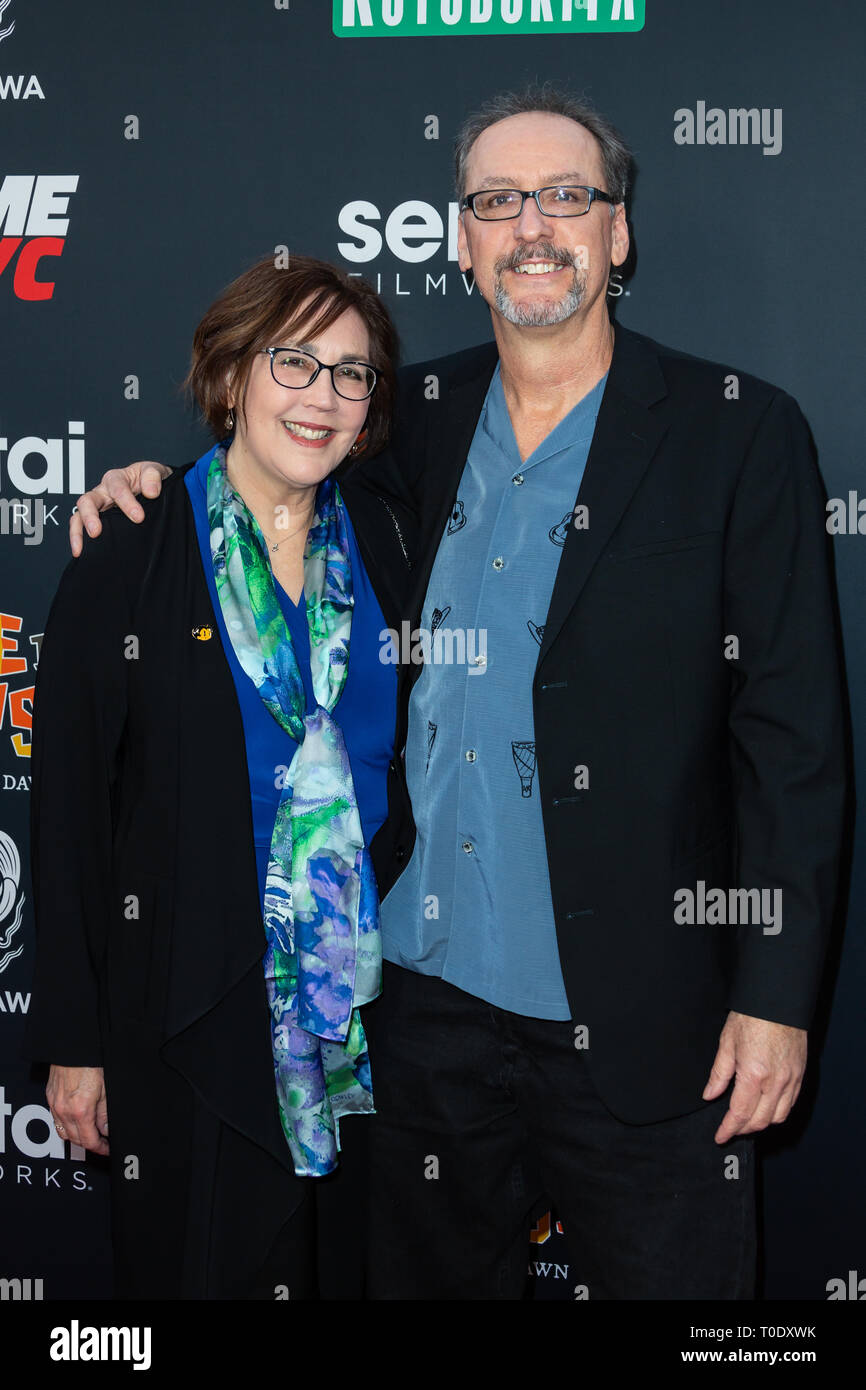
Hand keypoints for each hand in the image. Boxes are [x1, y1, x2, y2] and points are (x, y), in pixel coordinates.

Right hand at [46, 1064, 108, 1155]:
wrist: (72, 1047)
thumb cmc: (90, 1063)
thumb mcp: (106, 1089)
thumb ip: (105, 1113)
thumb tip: (106, 1130)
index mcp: (81, 1110)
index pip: (89, 1140)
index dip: (100, 1148)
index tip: (107, 1148)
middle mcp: (65, 1111)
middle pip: (76, 1140)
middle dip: (89, 1144)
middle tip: (102, 1142)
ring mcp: (55, 1105)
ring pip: (63, 1133)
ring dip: (77, 1138)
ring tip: (89, 1134)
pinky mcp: (50, 1098)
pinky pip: (56, 1121)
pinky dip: (66, 1126)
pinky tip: (75, 1122)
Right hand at [69, 461, 170, 555]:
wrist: (151, 490)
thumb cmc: (149, 480)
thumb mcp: (155, 471)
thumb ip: (153, 476)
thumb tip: (151, 492)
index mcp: (116, 479)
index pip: (117, 488)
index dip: (126, 502)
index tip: (138, 517)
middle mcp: (102, 492)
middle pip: (88, 501)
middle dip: (90, 516)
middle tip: (96, 531)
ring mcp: (97, 507)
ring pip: (78, 516)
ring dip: (78, 531)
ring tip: (81, 547)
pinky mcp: (96, 521)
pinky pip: (81, 528)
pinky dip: (78, 539)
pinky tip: (79, 552)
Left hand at [703, 1011, 806, 1143]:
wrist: (778, 1001)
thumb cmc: (751, 1017)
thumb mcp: (727, 1043)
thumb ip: (719, 1074)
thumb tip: (709, 1095)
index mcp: (754, 1074)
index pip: (740, 1113)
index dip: (729, 1129)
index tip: (720, 1137)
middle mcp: (776, 1081)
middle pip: (761, 1120)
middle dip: (744, 1130)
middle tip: (731, 1129)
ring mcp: (791, 1079)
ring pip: (779, 1116)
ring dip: (762, 1123)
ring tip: (747, 1121)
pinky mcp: (800, 1074)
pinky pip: (791, 1103)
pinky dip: (777, 1112)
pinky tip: (766, 1108)